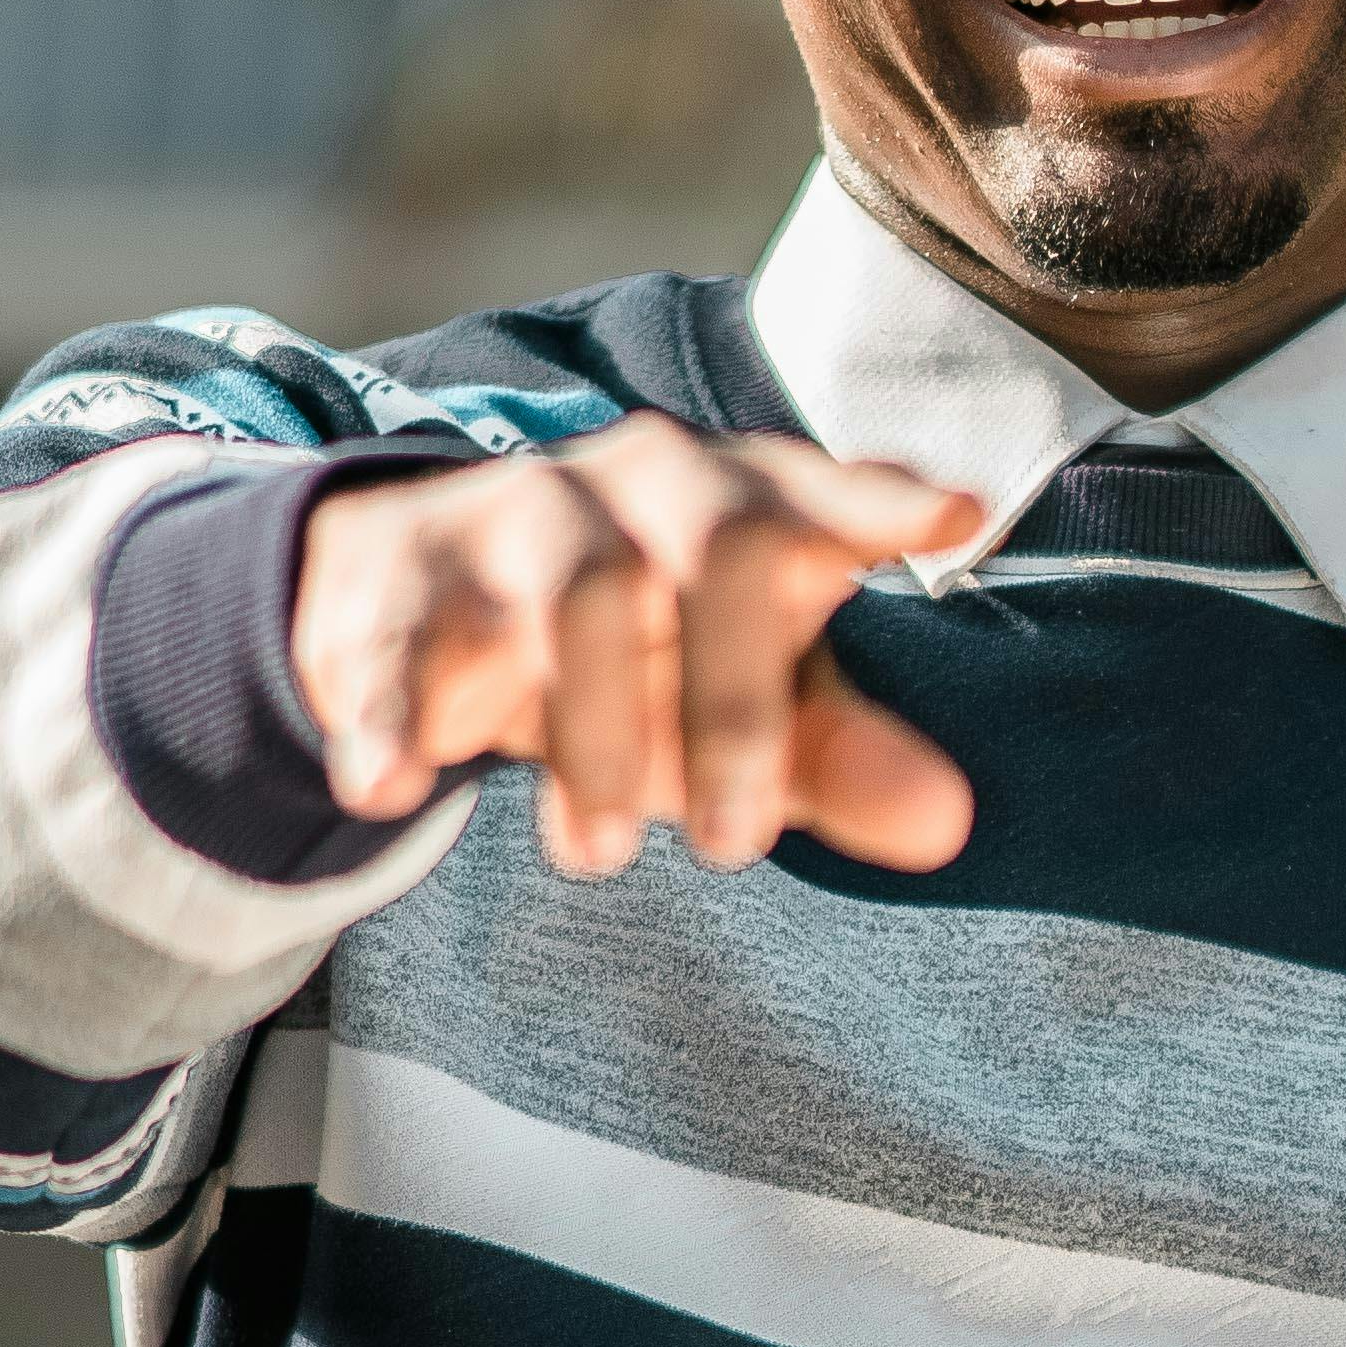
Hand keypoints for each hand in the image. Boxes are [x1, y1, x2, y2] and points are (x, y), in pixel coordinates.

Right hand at [289, 419, 984, 879]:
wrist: (424, 611)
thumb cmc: (630, 658)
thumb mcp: (737, 706)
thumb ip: (840, 758)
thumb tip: (947, 826)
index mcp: (744, 505)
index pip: (821, 494)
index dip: (882, 500)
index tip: (958, 515)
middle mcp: (642, 488)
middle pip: (716, 550)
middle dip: (732, 704)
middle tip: (732, 846)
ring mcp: (518, 519)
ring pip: (570, 595)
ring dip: (589, 735)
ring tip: (596, 858)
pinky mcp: (404, 578)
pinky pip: (399, 640)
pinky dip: (390, 715)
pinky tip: (388, 791)